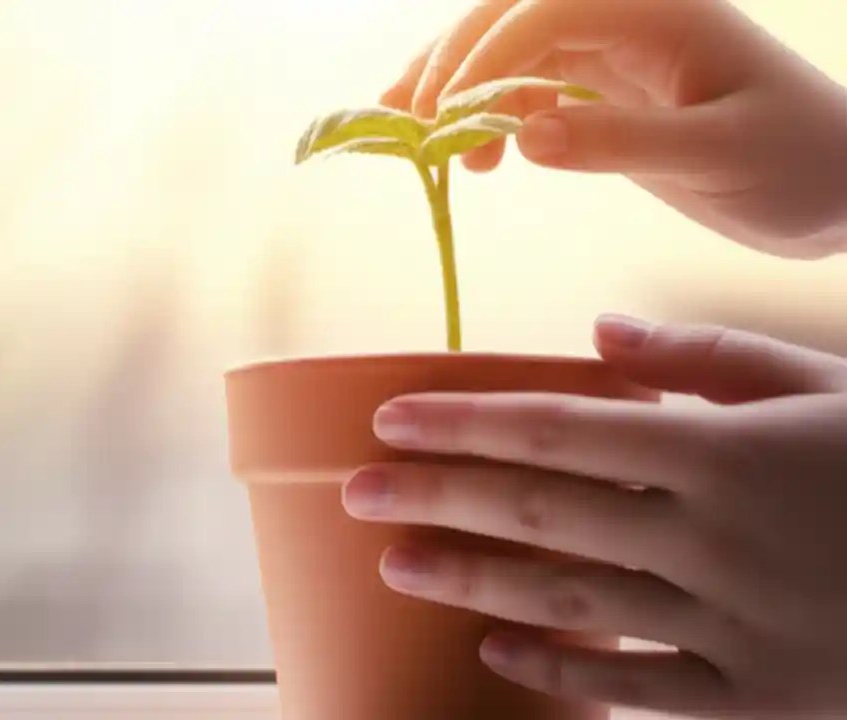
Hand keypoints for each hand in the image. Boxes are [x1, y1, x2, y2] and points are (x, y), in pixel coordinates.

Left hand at [342, 314, 846, 716]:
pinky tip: (495, 653)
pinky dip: (561, 673)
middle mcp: (711, 537)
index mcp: (722, 450)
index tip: (388, 419)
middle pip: (541, 514)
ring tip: (395, 564)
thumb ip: (708, 357)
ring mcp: (731, 623)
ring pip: (570, 601)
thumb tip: (600, 333)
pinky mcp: (756, 696)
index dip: (463, 423)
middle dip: (437, 501)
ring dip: (471, 583)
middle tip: (353, 493)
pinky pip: (637, 688)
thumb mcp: (823, 385)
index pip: (557, 429)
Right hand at [383, 0, 846, 258]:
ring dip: (454, 87)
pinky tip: (466, 151)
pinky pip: (524, 86)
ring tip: (418, 142)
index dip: (481, 59)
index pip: (542, 12)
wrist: (838, 190)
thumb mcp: (719, 154)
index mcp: (658, 10)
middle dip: (449, 64)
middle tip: (410, 128)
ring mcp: (609, 53)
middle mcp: (625, 19)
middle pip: (508, 17)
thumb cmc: (800, 164)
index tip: (441, 120)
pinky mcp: (600, 91)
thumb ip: (622, 143)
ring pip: (507, 49)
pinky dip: (484, 112)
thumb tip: (524, 134)